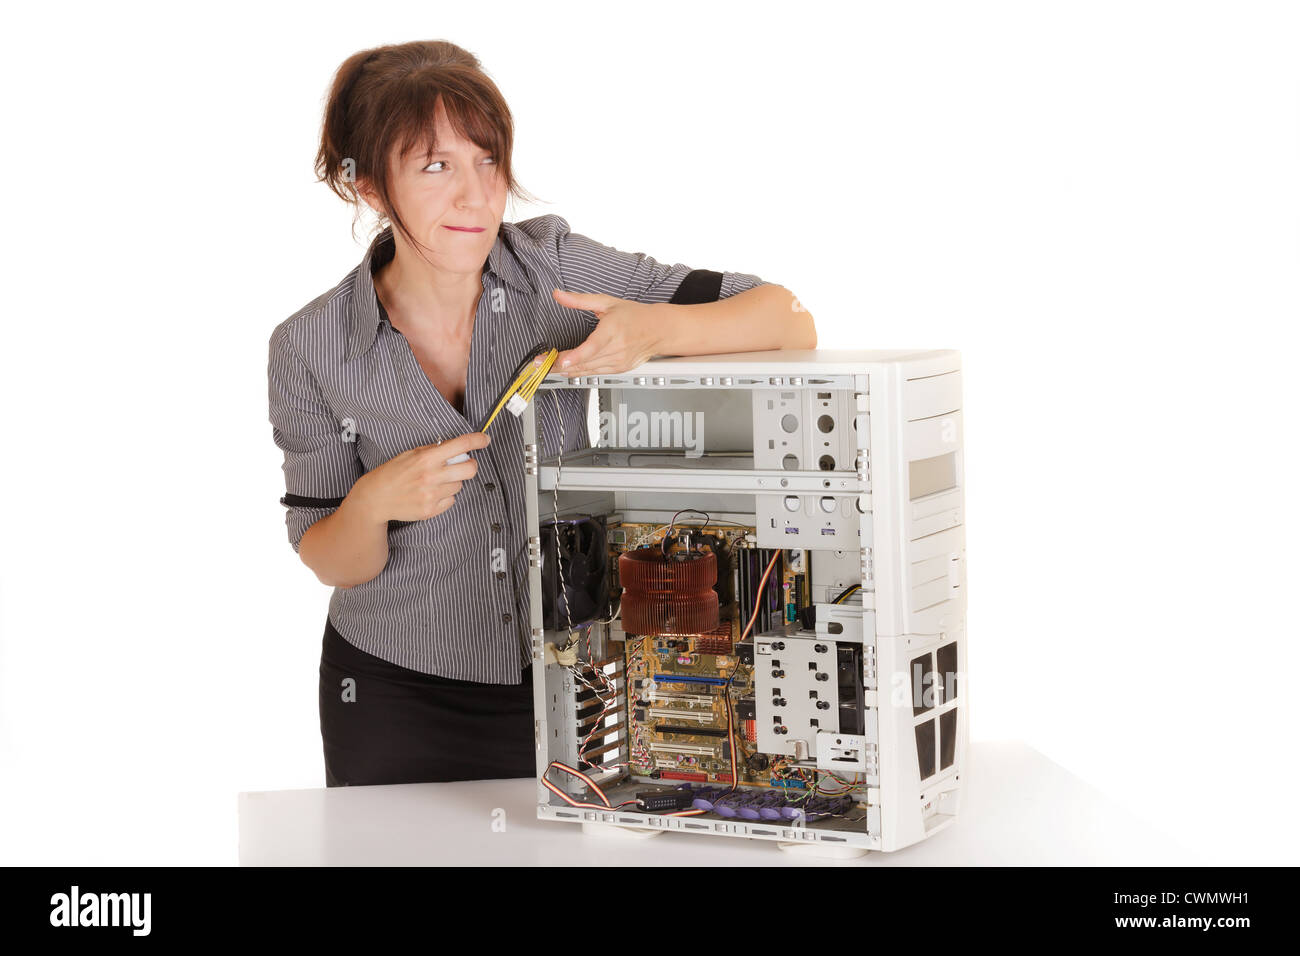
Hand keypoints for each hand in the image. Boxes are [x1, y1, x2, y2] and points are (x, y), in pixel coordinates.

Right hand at [352, 431, 490, 522]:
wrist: (376, 498)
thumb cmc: (393, 473)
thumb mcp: (410, 454)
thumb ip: (433, 451)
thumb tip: (457, 448)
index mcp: (426, 458)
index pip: (461, 445)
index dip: (477, 440)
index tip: (485, 440)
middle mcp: (431, 476)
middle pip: (470, 469)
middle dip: (471, 465)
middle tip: (464, 465)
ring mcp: (432, 494)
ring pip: (460, 486)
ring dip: (453, 482)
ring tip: (435, 482)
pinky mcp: (431, 510)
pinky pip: (451, 500)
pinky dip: (445, 497)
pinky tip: (430, 494)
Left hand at [549, 289, 666, 374]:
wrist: (658, 330)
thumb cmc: (635, 316)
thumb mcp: (606, 302)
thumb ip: (579, 300)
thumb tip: (559, 295)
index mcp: (613, 330)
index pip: (592, 347)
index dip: (575, 356)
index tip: (561, 360)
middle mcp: (616, 349)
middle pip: (585, 362)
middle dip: (560, 364)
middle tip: (541, 363)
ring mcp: (618, 362)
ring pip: (588, 371)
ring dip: (567, 370)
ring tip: (549, 367)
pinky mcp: (619, 369)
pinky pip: (596, 373)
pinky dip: (580, 372)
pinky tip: (568, 369)